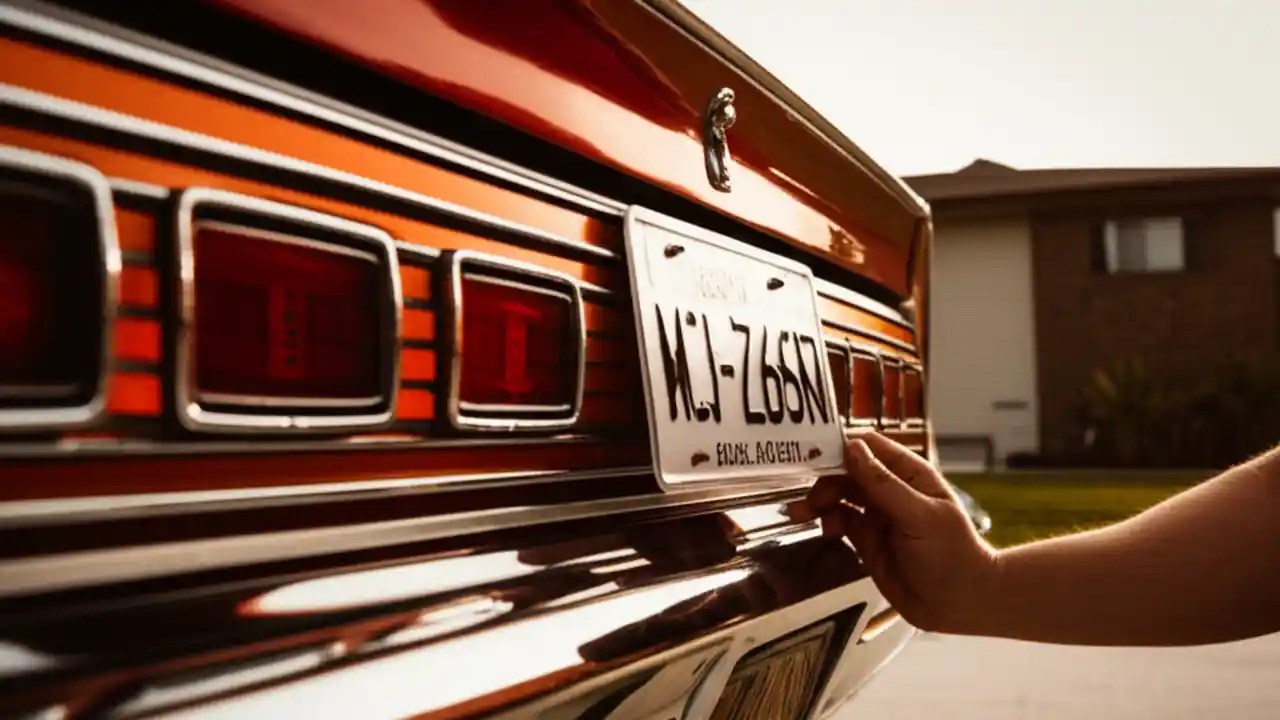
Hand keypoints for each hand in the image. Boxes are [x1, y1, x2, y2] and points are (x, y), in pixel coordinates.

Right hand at [806, 433, 999, 633]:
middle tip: (806, 494)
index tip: (811, 454)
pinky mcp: (866, 541)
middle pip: (847, 471)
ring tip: (801, 513)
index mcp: (908, 474)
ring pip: (839, 497)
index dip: (841, 447)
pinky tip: (825, 530)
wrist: (961, 604)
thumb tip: (851, 448)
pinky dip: (826, 522)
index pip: (869, 447)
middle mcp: (890, 490)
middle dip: (824, 478)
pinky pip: (840, 523)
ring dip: (819, 500)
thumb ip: (883, 484)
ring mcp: (877, 516)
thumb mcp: (919, 516)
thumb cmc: (950, 554)